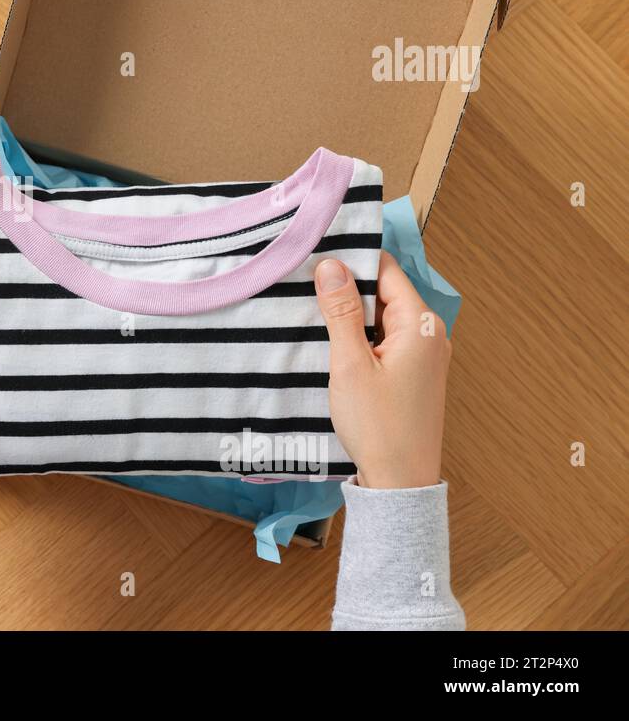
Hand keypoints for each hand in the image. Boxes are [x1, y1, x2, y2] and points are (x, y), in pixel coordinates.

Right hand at [313, 252, 450, 488]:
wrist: (400, 482)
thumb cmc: (378, 425)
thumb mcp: (351, 364)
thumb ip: (341, 312)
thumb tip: (332, 265)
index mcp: (422, 325)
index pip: (387, 272)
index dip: (353, 262)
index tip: (317, 256)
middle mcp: (431, 335)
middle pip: (385, 293)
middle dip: (349, 289)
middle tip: (306, 284)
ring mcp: (426, 357)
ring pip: (384, 319)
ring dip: (353, 316)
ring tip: (313, 312)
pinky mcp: (415, 375)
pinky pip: (387, 341)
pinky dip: (362, 338)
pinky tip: (334, 345)